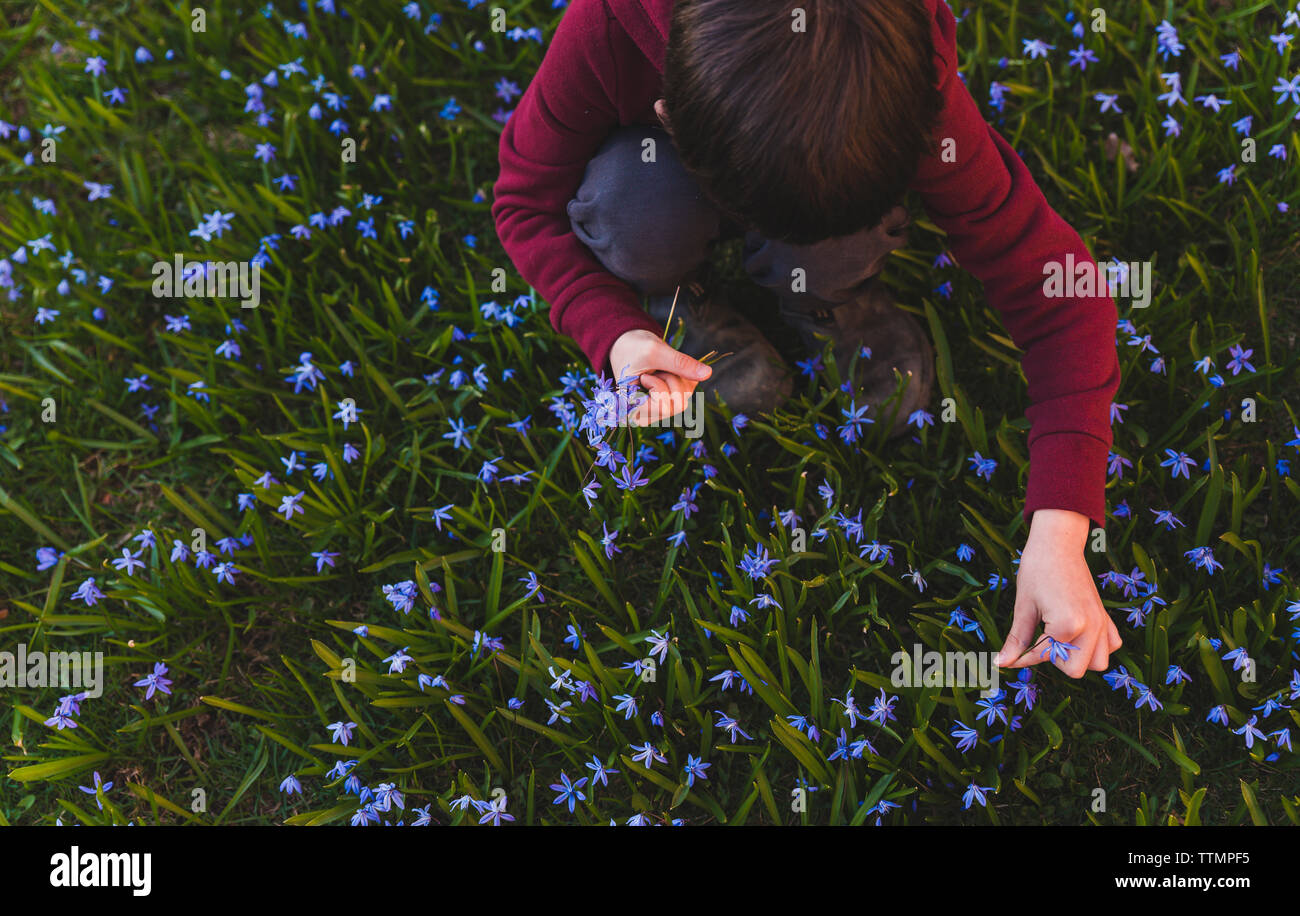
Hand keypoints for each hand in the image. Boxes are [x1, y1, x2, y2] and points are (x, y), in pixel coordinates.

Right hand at [608, 328, 711, 425]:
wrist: (628, 342)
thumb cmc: (633, 347)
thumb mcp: (654, 351)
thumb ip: (679, 363)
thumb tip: (708, 373)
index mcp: (634, 409)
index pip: (663, 408)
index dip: (660, 388)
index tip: (645, 376)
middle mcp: (648, 413)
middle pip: (678, 406)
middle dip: (672, 381)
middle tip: (654, 371)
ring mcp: (661, 408)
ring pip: (685, 399)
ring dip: (677, 378)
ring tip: (658, 370)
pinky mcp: (672, 398)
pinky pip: (689, 390)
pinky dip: (683, 376)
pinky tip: (667, 371)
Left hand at [994, 508, 1120, 677]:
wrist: (1058, 543)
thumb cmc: (1037, 570)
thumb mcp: (1023, 606)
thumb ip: (1017, 639)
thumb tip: (1001, 663)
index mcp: (1067, 625)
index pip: (1044, 657)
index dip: (1022, 658)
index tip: (1009, 657)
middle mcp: (1090, 627)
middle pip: (1075, 671)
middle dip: (1054, 660)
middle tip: (1039, 640)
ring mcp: (1102, 622)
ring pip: (1098, 663)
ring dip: (1077, 658)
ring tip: (1058, 640)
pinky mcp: (1106, 616)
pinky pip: (1111, 645)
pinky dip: (1096, 647)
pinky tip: (1078, 635)